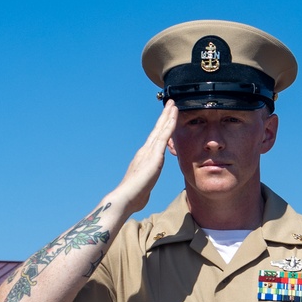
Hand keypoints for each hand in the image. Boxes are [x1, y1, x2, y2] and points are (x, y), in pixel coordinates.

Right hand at [113, 102, 177, 216]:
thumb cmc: (134, 197)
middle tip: (170, 104)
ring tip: (173, 104)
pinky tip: (174, 115)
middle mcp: (145, 151)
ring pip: (161, 129)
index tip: (166, 119)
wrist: (126, 198)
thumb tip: (145, 192)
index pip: (155, 140)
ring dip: (168, 116)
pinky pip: (164, 135)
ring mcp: (149, 151)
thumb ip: (146, 185)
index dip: (161, 128)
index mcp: (143, 158)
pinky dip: (169, 124)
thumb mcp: (144, 188)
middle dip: (164, 116)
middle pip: (157, 130)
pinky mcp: (154, 155)